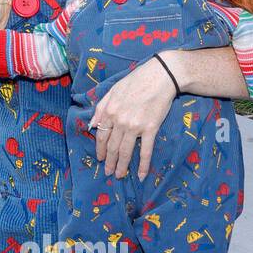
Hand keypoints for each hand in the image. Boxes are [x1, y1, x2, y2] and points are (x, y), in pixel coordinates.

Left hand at [90, 55, 175, 179]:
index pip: (102, 136)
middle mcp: (120, 121)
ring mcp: (135, 126)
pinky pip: (145, 151)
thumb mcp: (113, 90)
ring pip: (125, 152)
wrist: (160, 76)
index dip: (100, 150)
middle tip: (108, 173)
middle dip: (109, 162)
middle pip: (112, 147)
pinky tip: (141, 176)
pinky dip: (143, 165)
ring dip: (122, 166)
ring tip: (119, 176)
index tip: (100, 159)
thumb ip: (100, 108)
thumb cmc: (137, 80)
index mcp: (109, 111)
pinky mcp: (150, 129)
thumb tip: (91, 126)